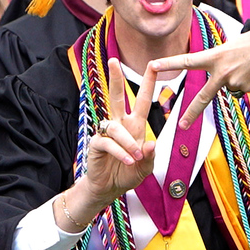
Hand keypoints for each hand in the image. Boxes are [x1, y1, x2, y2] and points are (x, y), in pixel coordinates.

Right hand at [73, 58, 157, 210]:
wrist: (109, 188)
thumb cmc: (127, 174)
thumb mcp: (146, 167)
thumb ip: (150, 157)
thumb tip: (151, 144)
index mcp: (134, 125)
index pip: (141, 100)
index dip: (148, 83)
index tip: (153, 65)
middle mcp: (120, 125)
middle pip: (117, 97)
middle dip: (116, 79)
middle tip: (114, 61)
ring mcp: (106, 133)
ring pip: (116, 127)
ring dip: (128, 143)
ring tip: (135, 158)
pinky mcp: (96, 143)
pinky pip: (108, 143)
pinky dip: (120, 152)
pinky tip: (128, 161)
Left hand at [146, 21, 249, 128]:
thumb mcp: (233, 46)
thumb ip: (221, 62)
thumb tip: (223, 85)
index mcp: (216, 56)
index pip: (188, 61)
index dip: (169, 64)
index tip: (152, 65)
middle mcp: (223, 71)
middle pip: (204, 96)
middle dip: (192, 113)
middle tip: (180, 126)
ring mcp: (235, 82)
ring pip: (230, 89)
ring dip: (238, 80)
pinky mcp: (248, 90)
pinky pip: (243, 90)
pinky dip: (249, 83)